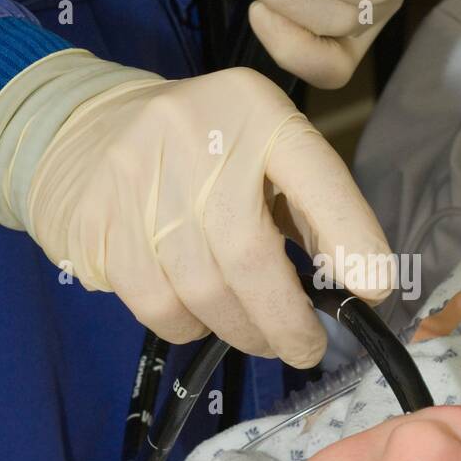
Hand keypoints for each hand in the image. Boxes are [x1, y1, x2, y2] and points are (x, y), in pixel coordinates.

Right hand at [0, 56, 392, 366]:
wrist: (84, 128)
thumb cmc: (203, 150)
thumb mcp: (265, 151)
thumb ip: (312, 207)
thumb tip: (361, 288)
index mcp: (255, 112)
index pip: (314, 176)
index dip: (350, 237)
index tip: (376, 291)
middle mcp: (195, 138)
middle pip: (250, 256)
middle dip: (286, 320)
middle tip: (305, 348)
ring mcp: (137, 181)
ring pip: (203, 293)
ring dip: (241, 331)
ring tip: (256, 334)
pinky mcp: (97, 224)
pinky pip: (158, 306)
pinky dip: (189, 327)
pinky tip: (200, 314)